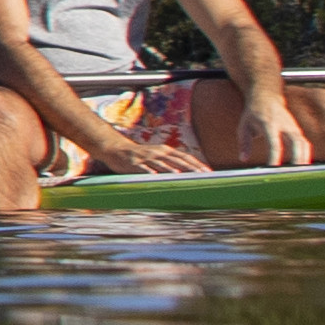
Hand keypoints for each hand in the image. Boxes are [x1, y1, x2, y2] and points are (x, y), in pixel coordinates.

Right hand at [93, 118, 208, 179]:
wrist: (116, 149)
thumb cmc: (140, 156)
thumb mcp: (157, 157)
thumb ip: (170, 163)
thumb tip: (186, 173)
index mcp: (165, 150)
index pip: (185, 157)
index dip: (197, 164)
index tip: (209, 172)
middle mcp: (158, 152)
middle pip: (177, 159)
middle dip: (190, 167)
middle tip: (201, 174)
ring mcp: (146, 157)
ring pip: (161, 162)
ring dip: (170, 168)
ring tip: (180, 174)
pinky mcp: (134, 162)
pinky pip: (143, 167)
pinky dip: (149, 170)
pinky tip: (154, 175)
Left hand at [231, 68, 313, 168]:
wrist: (267, 96)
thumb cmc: (253, 113)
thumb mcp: (244, 125)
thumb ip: (244, 143)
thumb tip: (243, 159)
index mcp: (269, 124)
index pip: (274, 143)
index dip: (275, 156)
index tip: (273, 168)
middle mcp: (284, 125)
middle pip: (296, 142)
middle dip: (297, 158)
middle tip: (294, 174)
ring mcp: (293, 127)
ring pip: (303, 143)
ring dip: (304, 158)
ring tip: (300, 174)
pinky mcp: (297, 130)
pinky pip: (304, 144)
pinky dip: (305, 155)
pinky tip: (303, 167)